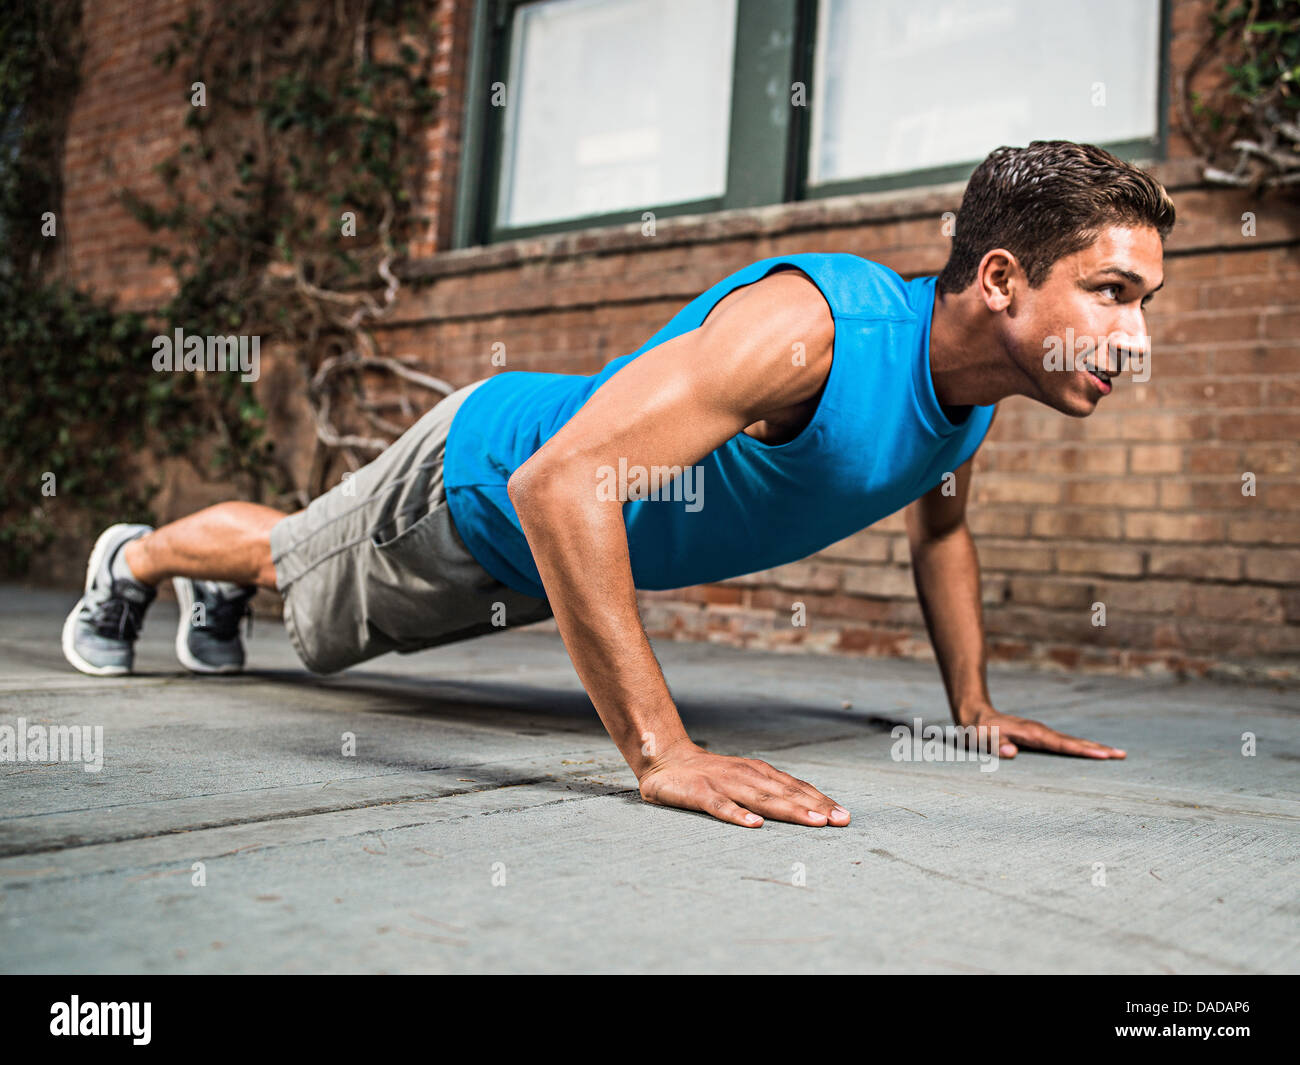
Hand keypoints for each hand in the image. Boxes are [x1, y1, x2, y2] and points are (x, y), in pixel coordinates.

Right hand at [637, 740, 850, 827]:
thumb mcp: (743, 778)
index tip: (843, 816)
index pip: (795, 787)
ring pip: (761, 798)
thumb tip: (805, 808)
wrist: (666, 759)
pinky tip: (754, 825)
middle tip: (839, 820)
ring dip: (790, 810)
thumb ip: (768, 791)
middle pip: (785, 793)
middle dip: (815, 806)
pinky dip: (738, 815)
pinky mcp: (700, 792)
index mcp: (758, 772)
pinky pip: (721, 806)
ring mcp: (723, 783)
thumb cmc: (710, 775)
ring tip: (813, 822)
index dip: (820, 800)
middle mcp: (746, 775)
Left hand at [961, 705, 1125, 759]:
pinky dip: (1081, 747)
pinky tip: (1092, 752)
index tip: (1102, 755)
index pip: (1060, 744)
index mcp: (1030, 733)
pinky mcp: (1040, 735)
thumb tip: (1012, 753)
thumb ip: (995, 746)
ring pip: (1072, 741)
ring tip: (1117, 754)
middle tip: (1122, 755)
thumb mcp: (980, 740)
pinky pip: (1065, 742)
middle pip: (1073, 741)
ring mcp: (1041, 732)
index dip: (1081, 750)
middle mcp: (1040, 731)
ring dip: (1094, 747)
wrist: (974, 714)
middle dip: (1098, 748)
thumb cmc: (977, 731)